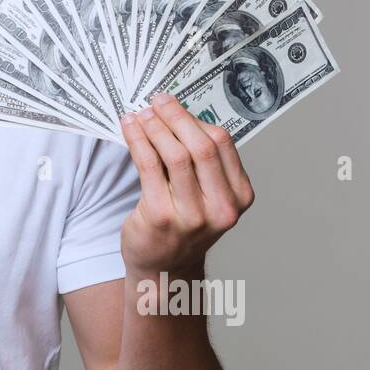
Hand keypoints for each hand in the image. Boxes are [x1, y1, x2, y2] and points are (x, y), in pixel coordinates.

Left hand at [118, 93, 254, 276]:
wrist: (164, 269)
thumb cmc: (184, 225)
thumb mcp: (208, 195)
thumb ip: (202, 162)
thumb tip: (177, 114)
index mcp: (240, 196)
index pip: (222, 144)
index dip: (194, 118)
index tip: (173, 104)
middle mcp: (221, 208)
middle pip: (201, 146)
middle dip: (175, 117)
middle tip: (156, 101)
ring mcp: (192, 216)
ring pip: (175, 154)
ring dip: (155, 127)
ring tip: (140, 114)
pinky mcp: (161, 217)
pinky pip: (149, 167)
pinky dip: (138, 141)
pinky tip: (130, 129)